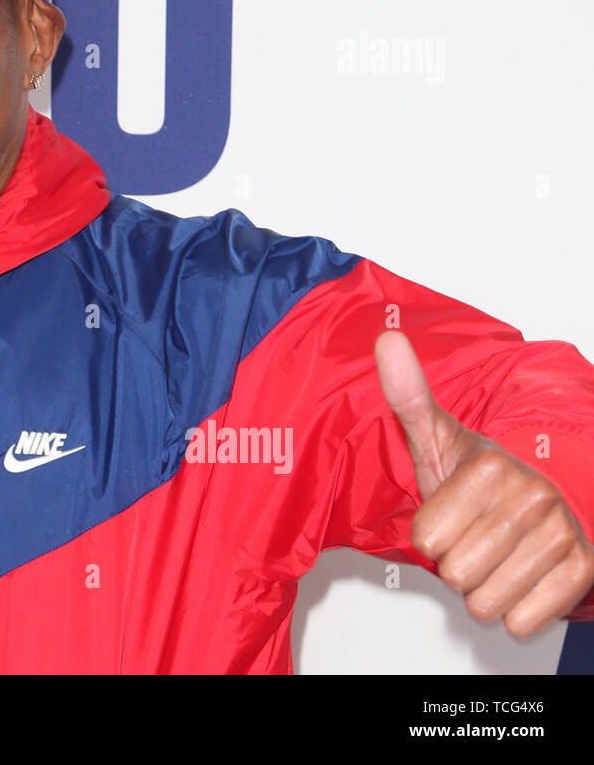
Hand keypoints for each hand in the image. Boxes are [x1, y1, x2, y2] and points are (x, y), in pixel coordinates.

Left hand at [374, 331, 593, 637]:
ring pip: (485, 602)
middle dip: (456, 563)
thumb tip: (386, 338)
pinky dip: (514, 610)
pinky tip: (520, 576)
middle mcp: (532, 498)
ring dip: (483, 588)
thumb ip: (408, 395)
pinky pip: (520, 621)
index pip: (426, 540)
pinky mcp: (582, 572)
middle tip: (473, 537)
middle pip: (455, 574)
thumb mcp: (437, 438)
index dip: (430, 536)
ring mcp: (561, 535)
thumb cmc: (480, 478)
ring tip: (494, 555)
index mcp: (490, 468)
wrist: (548, 498)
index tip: (450, 515)